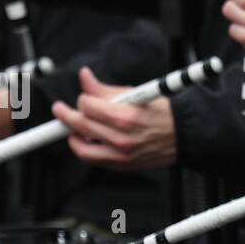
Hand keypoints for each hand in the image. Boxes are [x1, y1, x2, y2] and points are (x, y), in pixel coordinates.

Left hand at [52, 68, 175, 170]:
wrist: (184, 136)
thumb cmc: (163, 113)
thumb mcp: (135, 94)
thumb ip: (105, 89)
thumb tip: (85, 78)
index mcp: (125, 117)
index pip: (87, 106)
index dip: (83, 100)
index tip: (84, 98)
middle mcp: (121, 138)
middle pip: (80, 126)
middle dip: (66, 115)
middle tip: (60, 110)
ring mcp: (121, 155)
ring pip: (82, 148)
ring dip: (73, 136)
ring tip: (73, 129)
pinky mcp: (123, 166)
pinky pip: (94, 159)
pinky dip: (86, 149)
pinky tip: (88, 140)